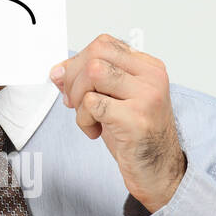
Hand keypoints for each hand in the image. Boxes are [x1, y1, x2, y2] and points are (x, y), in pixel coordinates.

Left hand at [49, 34, 186, 213]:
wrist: (158, 171)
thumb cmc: (136, 137)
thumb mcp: (113, 101)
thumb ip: (89, 83)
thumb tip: (58, 71)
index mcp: (149, 68)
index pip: (105, 44)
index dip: (78, 61)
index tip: (70, 83)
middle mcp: (151, 78)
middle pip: (97, 53)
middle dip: (73, 76)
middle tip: (74, 102)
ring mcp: (146, 97)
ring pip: (94, 73)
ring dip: (78, 97)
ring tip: (87, 117)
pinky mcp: (135, 119)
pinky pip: (92, 104)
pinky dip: (83, 120)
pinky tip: (94, 131)